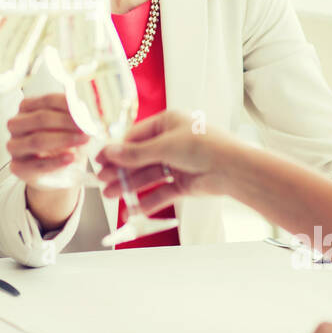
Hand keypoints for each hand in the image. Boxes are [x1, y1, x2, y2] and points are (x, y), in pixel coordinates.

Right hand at [6, 94, 90, 183]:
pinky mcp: (17, 167)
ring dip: (63, 140)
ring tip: (83, 141)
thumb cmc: (63, 144)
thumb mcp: (71, 128)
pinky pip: (36, 164)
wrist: (59, 173)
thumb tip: (84, 113)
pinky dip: (56, 162)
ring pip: (36, 140)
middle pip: (40, 118)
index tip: (84, 111)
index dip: (67, 105)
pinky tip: (71, 158)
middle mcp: (17, 124)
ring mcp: (14, 146)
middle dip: (66, 122)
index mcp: (28, 107)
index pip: (47, 100)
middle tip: (86, 128)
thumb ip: (76, 119)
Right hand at [94, 110, 231, 212]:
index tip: (99, 161)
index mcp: (167, 123)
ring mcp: (178, 163)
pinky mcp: (184, 183)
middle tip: (102, 182)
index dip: (116, 150)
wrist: (233, 169)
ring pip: (149, 176)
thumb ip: (134, 154)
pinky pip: (162, 192)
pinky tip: (134, 209)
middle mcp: (172, 142)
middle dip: (121, 171)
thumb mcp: (163, 146)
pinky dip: (148, 200)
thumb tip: (108, 152)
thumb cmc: (202, 147)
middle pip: (140, 158)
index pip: (135, 137)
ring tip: (112, 196)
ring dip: (130, 186)